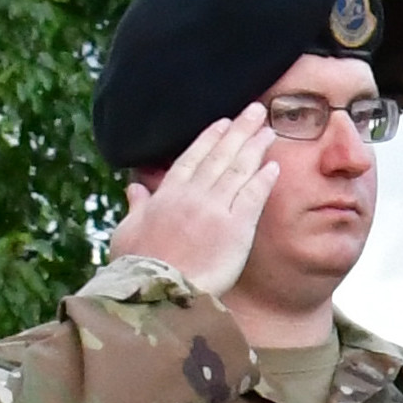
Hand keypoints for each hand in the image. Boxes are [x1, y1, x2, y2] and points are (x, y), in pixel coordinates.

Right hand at [106, 109, 279, 297]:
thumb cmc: (138, 268)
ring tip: (269, 129)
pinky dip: (263, 179)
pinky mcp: (235, 229)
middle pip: (220, 155)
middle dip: (239, 131)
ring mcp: (214, 209)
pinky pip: (252, 197)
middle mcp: (192, 195)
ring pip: (238, 170)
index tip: (224, 123)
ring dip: (255, 147)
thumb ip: (136, 207)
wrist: (156, 291)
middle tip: (256, 110)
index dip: (210, 138)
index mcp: (166, 194)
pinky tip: (275, 166)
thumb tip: (134, 188)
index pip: (192, 158)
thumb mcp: (127, 232)